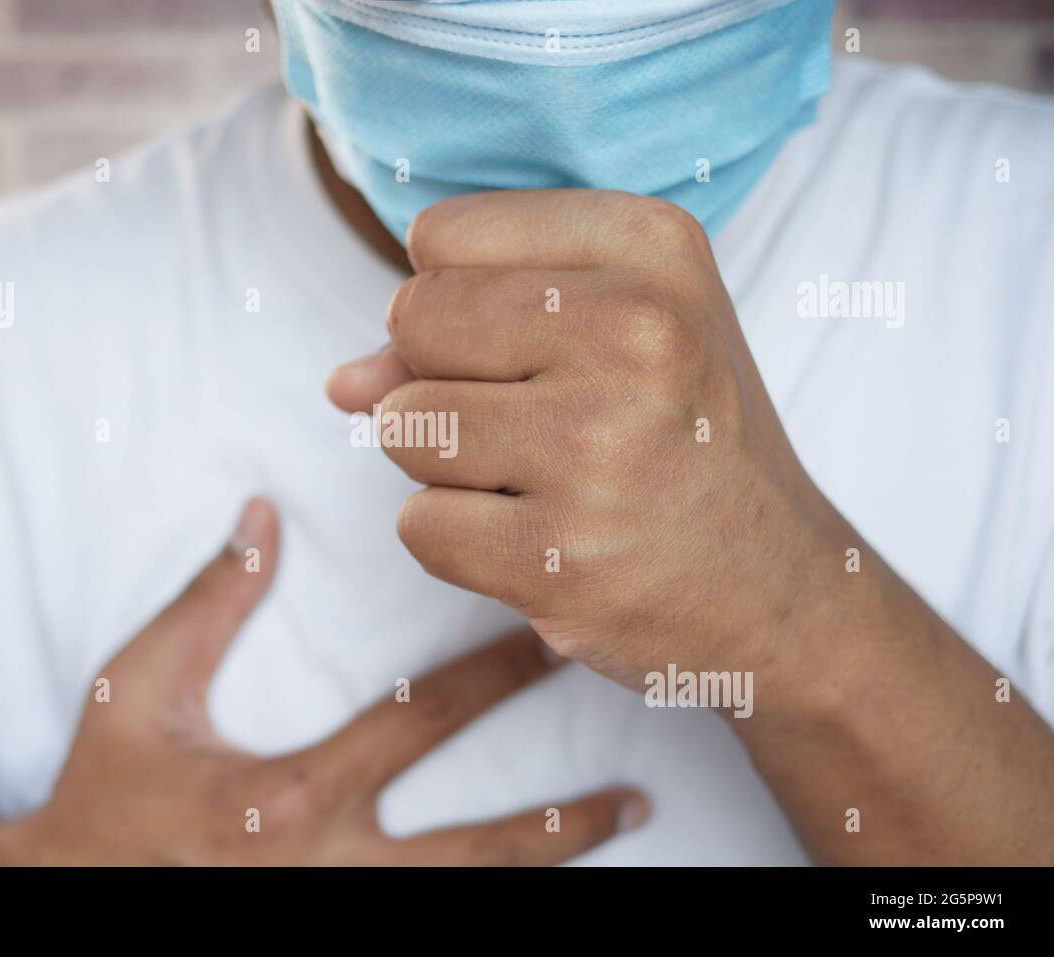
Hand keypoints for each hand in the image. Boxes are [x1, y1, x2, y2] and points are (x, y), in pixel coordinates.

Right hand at [12, 497, 647, 864]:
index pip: (414, 726)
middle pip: (472, 850)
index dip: (489, 681)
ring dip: (544, 870)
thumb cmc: (104, 793)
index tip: (548, 641)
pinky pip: (429, 922)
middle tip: (632, 785)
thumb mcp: (140, 689)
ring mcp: (338, 915)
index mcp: (291, 799)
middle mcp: (331, 871)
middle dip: (558, 815)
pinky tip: (536, 890)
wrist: (65, 894)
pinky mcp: (334, 933)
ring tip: (618, 837)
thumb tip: (265, 516)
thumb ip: (208, 602)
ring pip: (465, 902)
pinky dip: (485, 903)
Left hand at [326, 190, 854, 696]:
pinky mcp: (561, 555)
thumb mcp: (612, 334)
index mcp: (653, 247)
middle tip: (540, 424)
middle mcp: (636, 332)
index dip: (457, 300)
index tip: (536, 348)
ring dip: (447, 466)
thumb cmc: (678, 440)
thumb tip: (342, 383)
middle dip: (442, 379)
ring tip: (544, 483)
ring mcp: (598, 448)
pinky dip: (455, 542)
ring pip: (401, 425)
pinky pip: (416, 524)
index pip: (439, 233)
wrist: (774, 588)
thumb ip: (464, 322)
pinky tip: (537, 543)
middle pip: (412, 319)